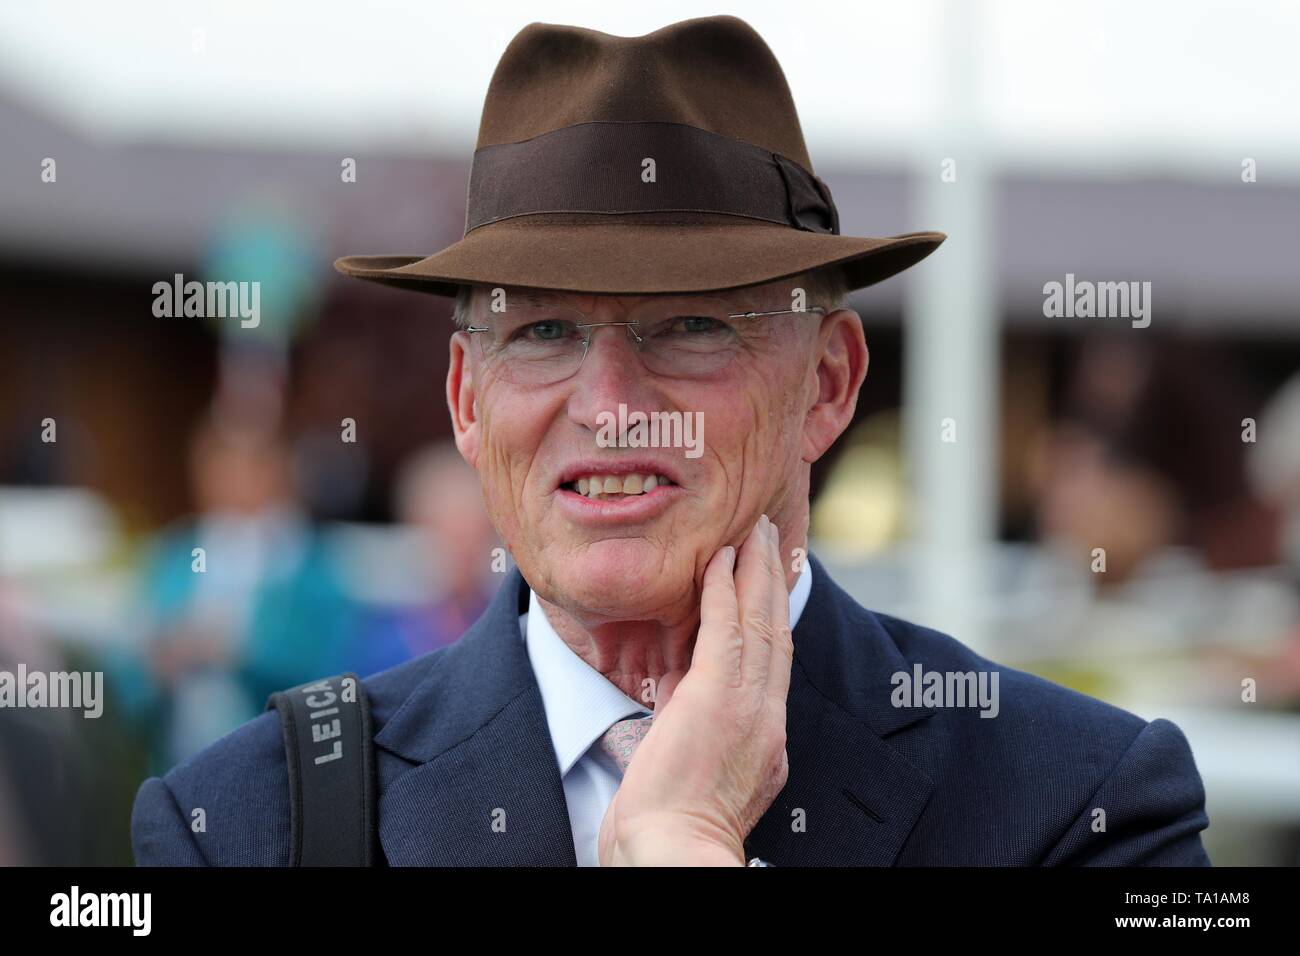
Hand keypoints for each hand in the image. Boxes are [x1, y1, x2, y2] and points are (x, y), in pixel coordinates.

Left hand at [597, 513, 792, 865]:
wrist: (671, 851)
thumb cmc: (669, 829)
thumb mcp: (697, 777)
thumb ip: (696, 733)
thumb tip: (678, 702)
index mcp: (767, 743)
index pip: (776, 667)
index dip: (776, 620)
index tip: (770, 587)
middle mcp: (768, 720)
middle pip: (778, 634)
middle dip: (774, 583)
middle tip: (772, 540)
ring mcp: (748, 707)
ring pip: (761, 622)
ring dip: (756, 571)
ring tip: (754, 533)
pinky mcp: (718, 696)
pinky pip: (728, 628)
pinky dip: (726, 589)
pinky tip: (721, 558)